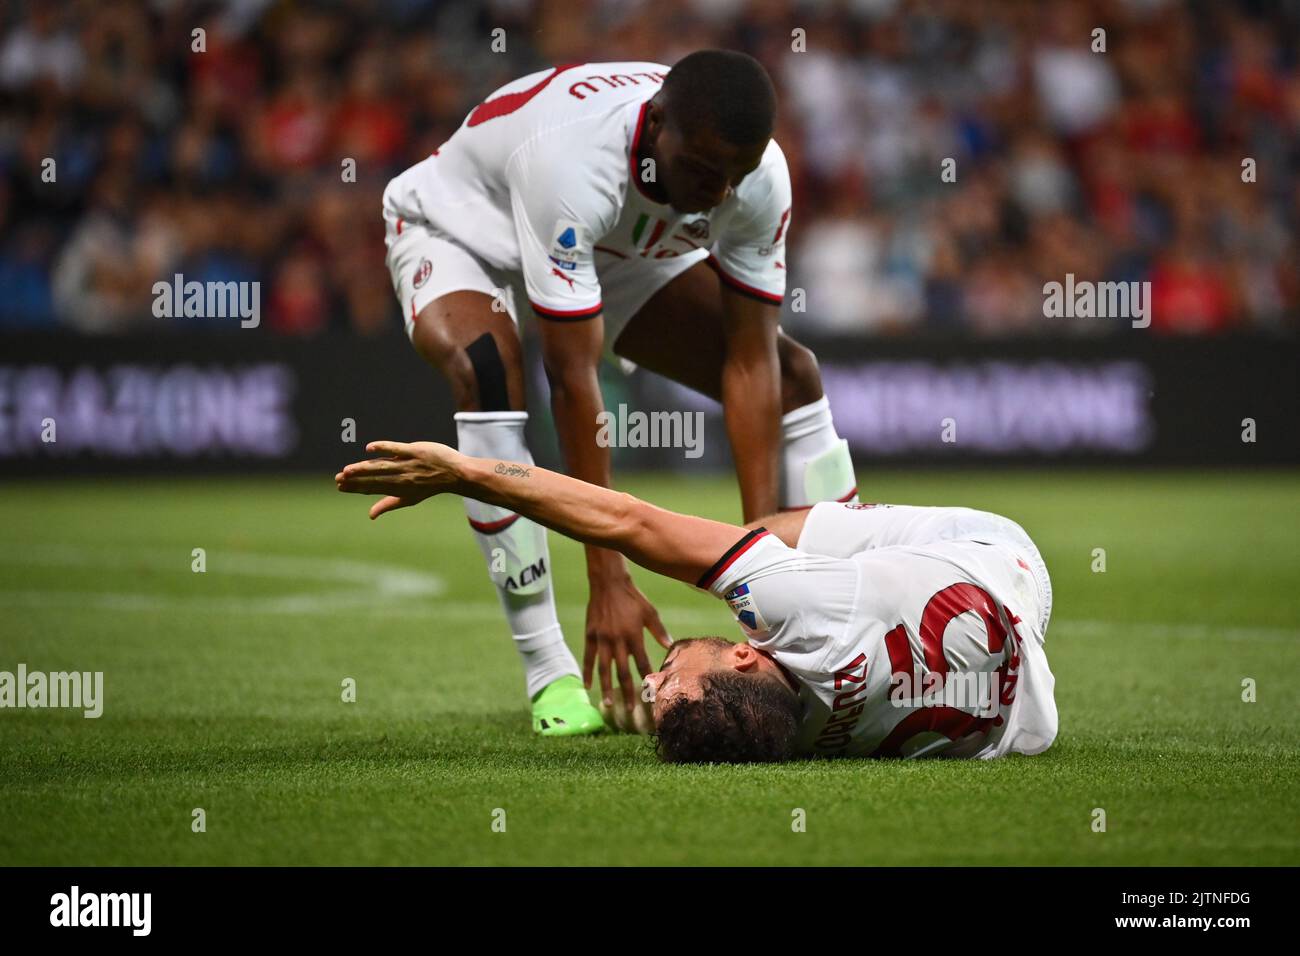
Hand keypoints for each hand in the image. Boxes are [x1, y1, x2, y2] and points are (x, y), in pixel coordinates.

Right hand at [335, 440, 462, 518]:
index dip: (356, 488)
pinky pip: (397, 449)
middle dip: (355, 479)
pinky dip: (383, 447)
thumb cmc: (430, 486)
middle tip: (337, 479)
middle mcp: (401, 477)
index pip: (372, 488)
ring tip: (348, 470)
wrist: (455, 474)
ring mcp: (408, 464)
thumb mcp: (408, 499)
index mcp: (397, 488)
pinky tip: (369, 449)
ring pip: (381, 466)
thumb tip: (370, 515)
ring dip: (364, 468)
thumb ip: (388, 504)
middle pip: (374, 478)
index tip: (340, 486)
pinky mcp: (415, 451)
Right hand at [583, 570, 671, 714]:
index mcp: (634, 636)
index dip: (647, 678)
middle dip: (627, 692)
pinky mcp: (590, 636)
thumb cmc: (632, 597)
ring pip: (604, 669)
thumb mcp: (650, 612)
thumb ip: (659, 631)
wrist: (608, 583)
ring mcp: (602, 640)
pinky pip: (588, 658)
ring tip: (608, 704)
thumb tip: (670, 646)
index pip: (642, 663)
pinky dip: (587, 673)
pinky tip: (588, 686)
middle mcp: (617, 641)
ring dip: (607, 688)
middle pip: (623, 672)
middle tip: (631, 710)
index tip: (651, 693)